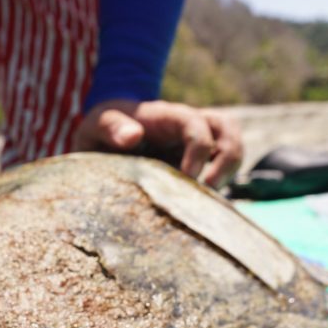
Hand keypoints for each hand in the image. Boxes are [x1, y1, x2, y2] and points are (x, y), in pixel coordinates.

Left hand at [73, 99, 242, 188]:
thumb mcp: (96, 124)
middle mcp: (188, 128)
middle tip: (209, 189)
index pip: (196, 124)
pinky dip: (217, 189)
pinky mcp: (195, 166)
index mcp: (167, 117)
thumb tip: (133, 136)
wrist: (104, 139)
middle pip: (228, 128)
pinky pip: (219, 171)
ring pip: (231, 148)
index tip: (187, 177)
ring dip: (229, 173)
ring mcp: (195, 147)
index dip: (199, 149)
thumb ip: (111, 126)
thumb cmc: (101, 131)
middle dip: (228, 158)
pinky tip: (200, 210)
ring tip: (210, 202)